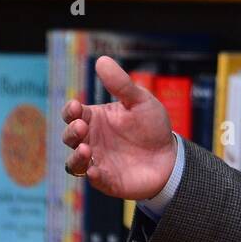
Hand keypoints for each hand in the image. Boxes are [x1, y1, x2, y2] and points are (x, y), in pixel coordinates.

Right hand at [61, 55, 176, 200]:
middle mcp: (92, 140)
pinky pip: (92, 179)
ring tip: (86, 149)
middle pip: (69, 137)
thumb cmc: (153, 126)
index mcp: (96, 119)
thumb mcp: (140, 101)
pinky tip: (95, 170)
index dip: (69, 111)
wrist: (171, 157)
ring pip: (73, 162)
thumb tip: (102, 60)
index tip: (75, 107)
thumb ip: (121, 84)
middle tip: (82, 127)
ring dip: (75, 157)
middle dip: (71, 132)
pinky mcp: (107, 180)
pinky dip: (91, 175)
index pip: (72, 114)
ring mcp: (97, 161)